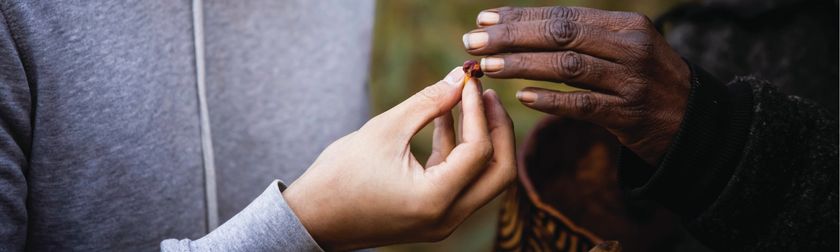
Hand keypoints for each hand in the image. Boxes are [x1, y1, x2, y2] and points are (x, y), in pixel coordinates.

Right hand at [283, 68, 515, 250]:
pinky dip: (458, 152)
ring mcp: (442, 221)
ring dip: (480, 139)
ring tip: (466, 98)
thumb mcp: (385, 130)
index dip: (478, 111)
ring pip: (483, 178)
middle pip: (499, 172)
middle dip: (498, 130)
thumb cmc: (340, 175)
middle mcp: (447, 218)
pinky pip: (460, 182)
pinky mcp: (433, 216)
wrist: (312, 217)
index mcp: (435, 199)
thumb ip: (428, 102)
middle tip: (486, 95)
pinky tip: (444, 119)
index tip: (469, 82)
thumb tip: (460, 77)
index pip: (479, 150)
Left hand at [464, 6, 690, 164]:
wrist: (694, 123)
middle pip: (561, 36)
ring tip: (487, 65)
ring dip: (522, 65)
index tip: (483, 19)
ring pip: (567, 68)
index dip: (521, 17)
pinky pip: (583, 106)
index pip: (564, 15)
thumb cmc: (643, 81)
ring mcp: (631, 82)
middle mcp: (631, 48)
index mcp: (626, 25)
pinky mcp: (628, 116)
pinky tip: (522, 97)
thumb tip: (521, 28)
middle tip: (473, 41)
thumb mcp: (623, 48)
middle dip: (512, 37)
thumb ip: (582, 38)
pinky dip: (551, 100)